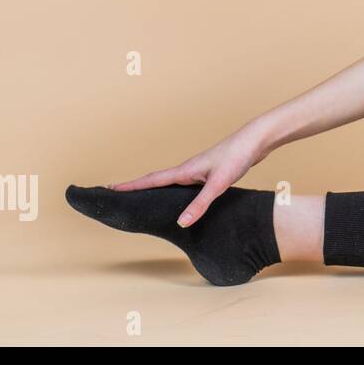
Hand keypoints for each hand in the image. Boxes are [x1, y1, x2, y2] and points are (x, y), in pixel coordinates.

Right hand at [108, 121, 274, 226]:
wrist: (256, 141)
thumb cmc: (237, 157)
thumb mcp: (218, 184)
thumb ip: (200, 204)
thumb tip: (181, 223)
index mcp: (184, 171)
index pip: (151, 180)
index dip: (129, 186)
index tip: (108, 189)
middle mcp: (187, 169)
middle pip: (155, 180)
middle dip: (135, 187)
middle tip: (114, 193)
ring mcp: (197, 171)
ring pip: (168, 182)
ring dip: (152, 188)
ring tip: (138, 197)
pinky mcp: (208, 173)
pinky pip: (182, 184)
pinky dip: (171, 190)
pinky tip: (177, 198)